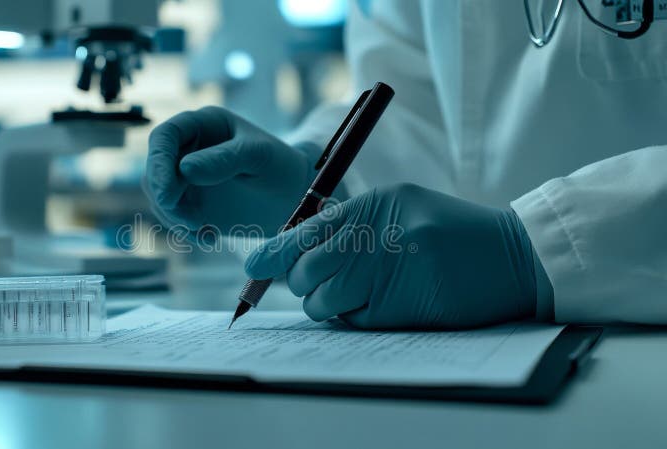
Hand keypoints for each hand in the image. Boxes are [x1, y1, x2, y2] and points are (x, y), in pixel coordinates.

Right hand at [145, 106, 315, 236]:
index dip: (158, 163)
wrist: (293, 199)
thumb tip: (185, 169)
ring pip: (159, 195)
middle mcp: (189, 147)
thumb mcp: (259, 157)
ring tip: (206, 230)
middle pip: (154, 169)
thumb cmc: (281, 168)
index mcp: (203, 124)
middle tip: (192, 222)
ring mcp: (186, 176)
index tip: (167, 194)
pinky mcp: (190, 202)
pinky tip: (209, 237)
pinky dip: (183, 230)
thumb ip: (225, 159)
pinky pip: (171, 216)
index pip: (164, 137)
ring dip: (174, 217)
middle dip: (165, 198)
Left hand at [244, 183, 540, 328]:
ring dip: (329, 305)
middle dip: (302, 284)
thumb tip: (295, 248)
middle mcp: (377, 234)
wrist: (515, 256)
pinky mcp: (403, 305)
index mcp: (373, 204)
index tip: (255, 269)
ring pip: (323, 301)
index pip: (304, 232)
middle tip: (321, 284)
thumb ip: (350, 223)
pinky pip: (355, 320)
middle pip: (306, 270)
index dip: (274, 254)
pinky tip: (386, 302)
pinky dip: (358, 318)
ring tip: (359, 294)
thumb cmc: (452, 231)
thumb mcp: (400, 207)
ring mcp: (390, 270)